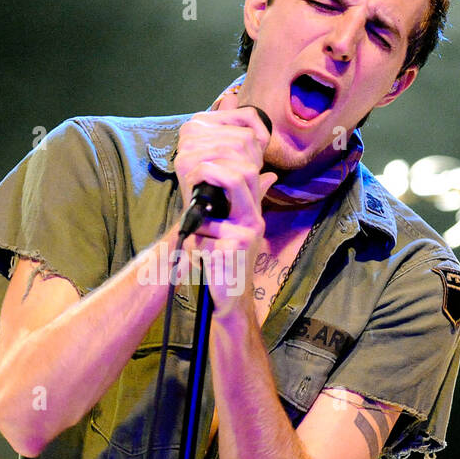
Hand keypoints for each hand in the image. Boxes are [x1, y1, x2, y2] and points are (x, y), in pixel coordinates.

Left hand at [174, 106, 277, 315]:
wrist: (231, 298)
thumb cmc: (229, 260)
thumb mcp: (239, 229)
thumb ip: (247, 201)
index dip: (225, 160)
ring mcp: (243, 238)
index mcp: (254, 212)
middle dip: (210, 171)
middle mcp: (254, 222)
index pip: (249, 173)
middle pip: (237, 179)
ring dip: (196, 231)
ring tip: (201, 247)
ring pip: (208, 217)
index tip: (202, 162)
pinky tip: (202, 260)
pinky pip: (201, 240)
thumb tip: (267, 174)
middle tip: (192, 175)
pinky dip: (194, 249)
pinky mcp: (229, 254)